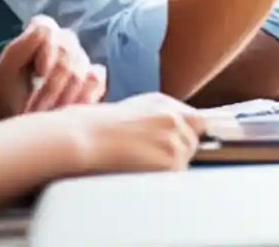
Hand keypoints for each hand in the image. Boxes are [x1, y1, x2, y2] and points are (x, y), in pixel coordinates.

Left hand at [0, 15, 106, 119]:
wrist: (19, 126)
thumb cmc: (7, 99)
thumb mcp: (5, 74)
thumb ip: (21, 47)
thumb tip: (48, 33)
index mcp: (39, 35)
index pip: (48, 28)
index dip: (47, 49)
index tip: (39, 74)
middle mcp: (63, 42)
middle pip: (68, 51)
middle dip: (52, 84)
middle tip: (35, 109)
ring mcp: (81, 60)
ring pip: (82, 70)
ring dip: (63, 97)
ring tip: (46, 115)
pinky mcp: (95, 78)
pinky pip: (97, 80)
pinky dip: (84, 97)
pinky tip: (67, 111)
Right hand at [65, 93, 205, 174]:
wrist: (81, 138)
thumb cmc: (94, 127)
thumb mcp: (131, 110)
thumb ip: (157, 117)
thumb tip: (175, 129)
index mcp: (163, 103)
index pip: (196, 120)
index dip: (188, 134)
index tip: (183, 142)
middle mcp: (173, 117)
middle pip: (192, 142)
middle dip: (178, 151)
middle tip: (149, 156)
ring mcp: (173, 138)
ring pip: (184, 160)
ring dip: (168, 165)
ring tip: (139, 162)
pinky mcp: (169, 160)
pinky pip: (175, 174)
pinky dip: (161, 176)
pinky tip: (139, 169)